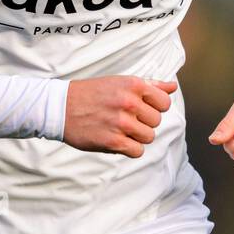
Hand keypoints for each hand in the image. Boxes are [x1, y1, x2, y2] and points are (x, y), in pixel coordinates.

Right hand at [63, 76, 177, 157]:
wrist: (60, 107)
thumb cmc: (91, 93)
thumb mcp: (119, 82)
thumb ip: (149, 86)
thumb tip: (173, 87)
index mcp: (133, 85)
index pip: (164, 103)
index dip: (154, 108)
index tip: (139, 108)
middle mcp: (129, 103)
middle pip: (156, 121)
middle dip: (143, 122)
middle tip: (125, 119)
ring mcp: (121, 123)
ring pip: (148, 137)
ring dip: (137, 136)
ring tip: (120, 129)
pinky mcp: (113, 142)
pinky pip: (137, 151)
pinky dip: (129, 148)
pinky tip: (116, 140)